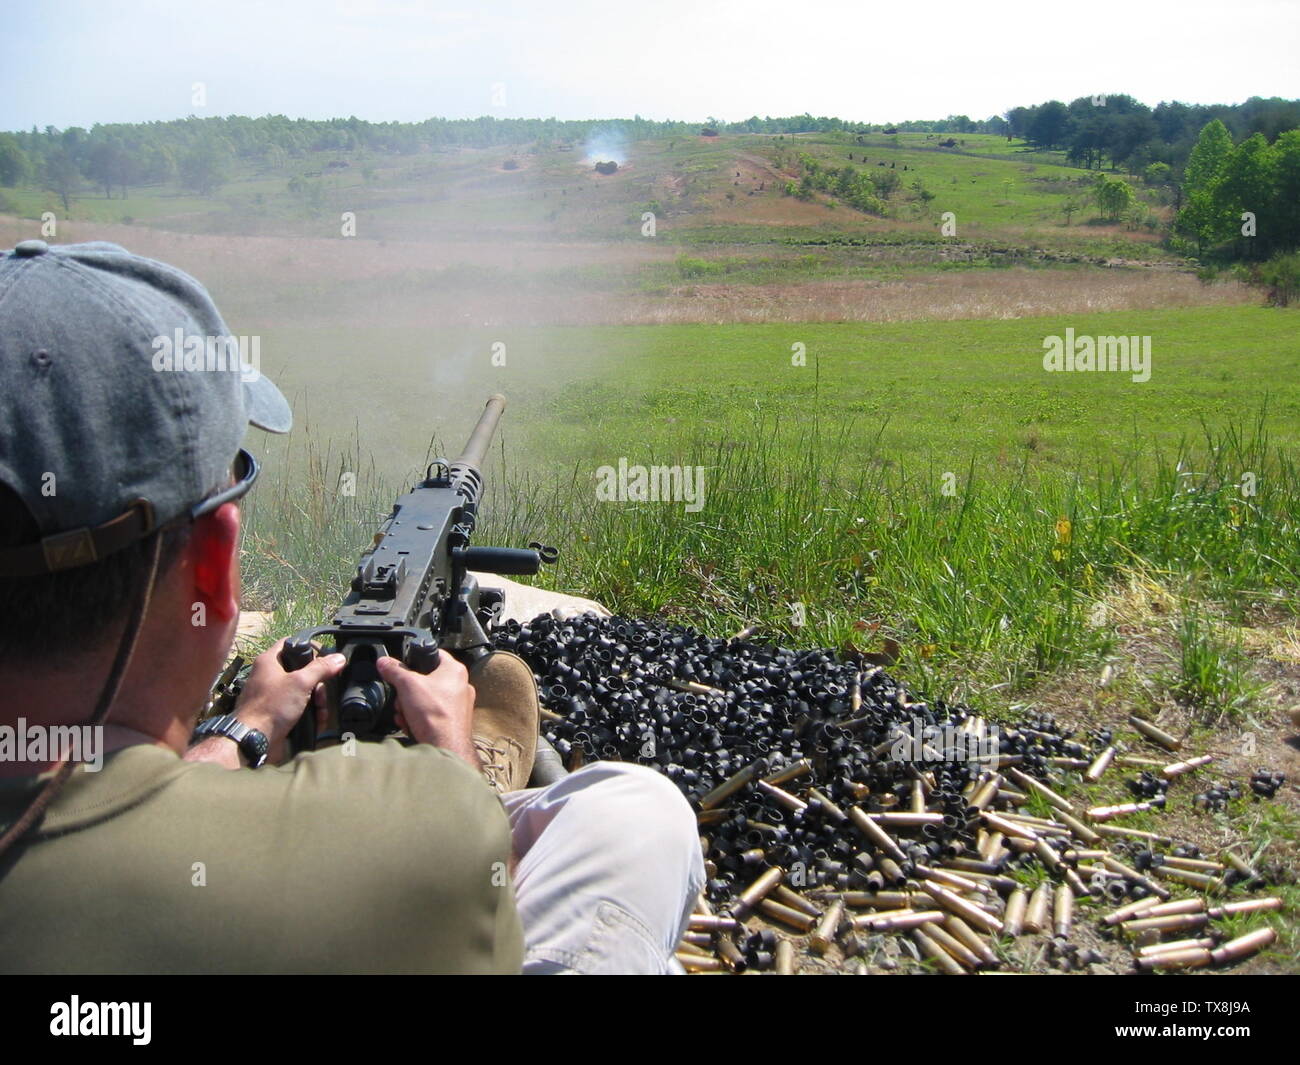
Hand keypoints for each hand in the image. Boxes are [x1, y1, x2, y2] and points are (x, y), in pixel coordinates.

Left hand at [233, 638, 346, 760]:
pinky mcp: (278, 710)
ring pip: (304, 689)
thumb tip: (339, 657)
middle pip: (303, 669)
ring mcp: (274, 693)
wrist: (253, 740)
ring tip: (320, 713)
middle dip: (318, 684)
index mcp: (270, 661)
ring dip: (317, 700)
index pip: (292, 642)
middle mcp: (270, 674)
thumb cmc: (272, 707)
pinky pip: (299, 705)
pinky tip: (317, 721)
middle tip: (321, 695)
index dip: (310, 647)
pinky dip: (310, 711)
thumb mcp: (300, 683)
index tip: (326, 659)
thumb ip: (321, 668)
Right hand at [376, 652, 477, 767]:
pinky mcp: (452, 722)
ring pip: (426, 699)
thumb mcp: (407, 685)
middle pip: (425, 680)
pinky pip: (430, 715)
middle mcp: (460, 686)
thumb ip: (394, 670)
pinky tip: (411, 725)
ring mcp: (457, 705)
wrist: (446, 747)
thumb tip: (384, 662)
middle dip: (407, 692)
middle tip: (402, 699)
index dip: (415, 659)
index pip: (434, 654)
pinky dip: (417, 719)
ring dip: (410, 707)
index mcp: (454, 670)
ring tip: (406, 714)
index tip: (403, 667)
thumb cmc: (436, 715)